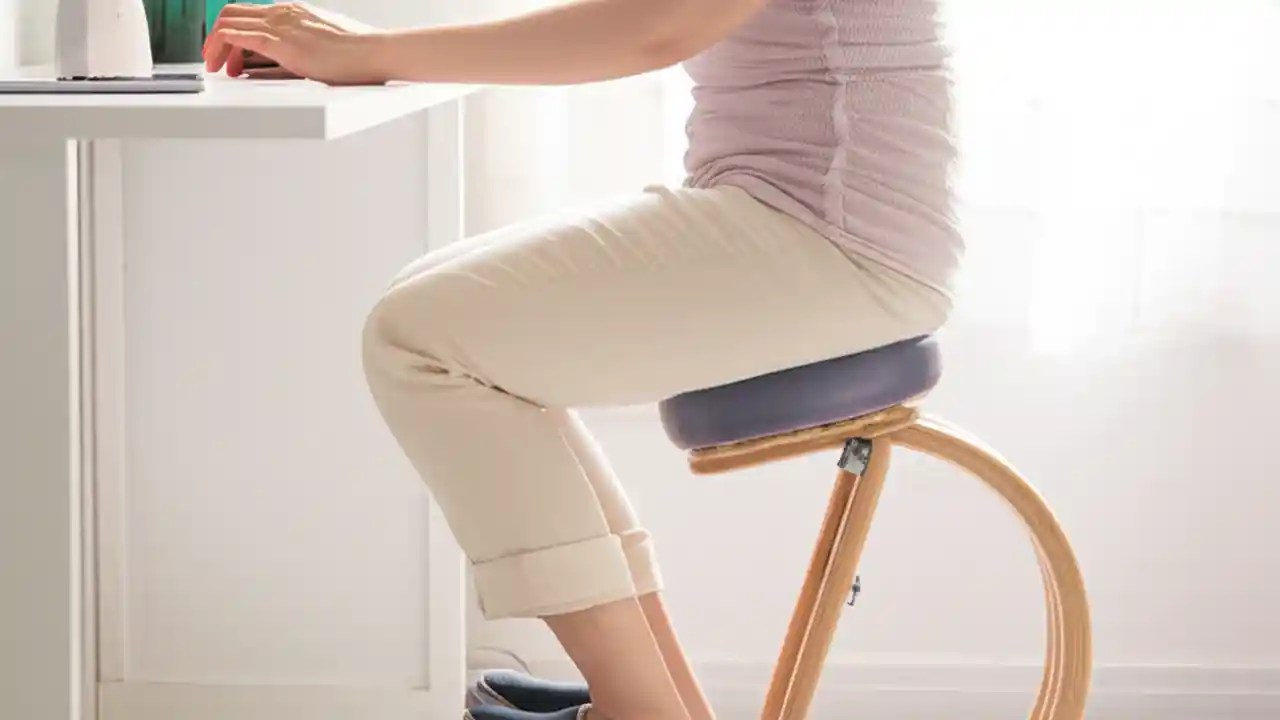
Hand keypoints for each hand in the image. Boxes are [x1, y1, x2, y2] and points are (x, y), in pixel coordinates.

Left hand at [203, 2, 385, 85]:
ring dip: (214, 45)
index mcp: (293, 11)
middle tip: (217, 60)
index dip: (234, 32)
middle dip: (216, 36)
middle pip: (232, 12)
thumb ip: (310, 44)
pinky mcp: (278, 42)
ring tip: (215, 66)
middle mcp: (281, 12)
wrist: (370, 51)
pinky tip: (222, 65)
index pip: (251, 13)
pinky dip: (220, 49)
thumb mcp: (327, 42)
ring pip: (227, 22)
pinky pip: (235, 37)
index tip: (232, 54)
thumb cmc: (358, 52)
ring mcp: (278, 24)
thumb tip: (305, 59)